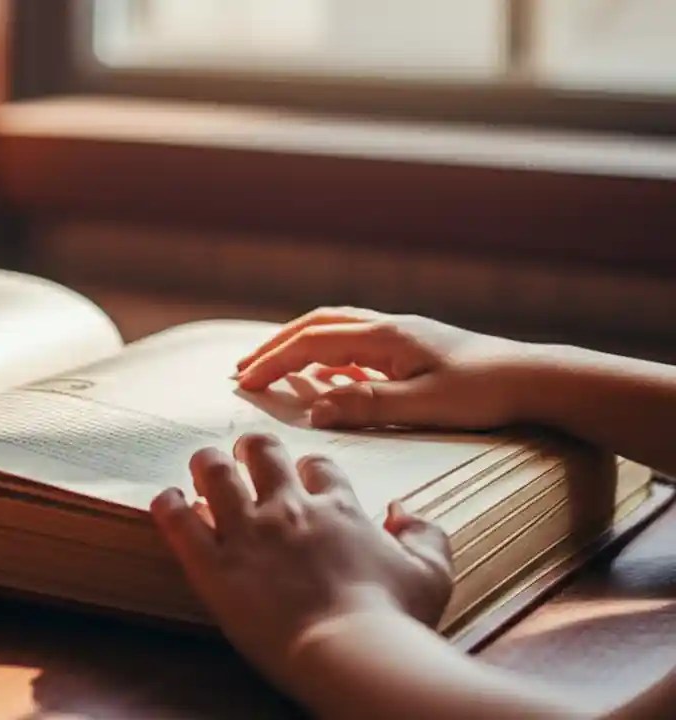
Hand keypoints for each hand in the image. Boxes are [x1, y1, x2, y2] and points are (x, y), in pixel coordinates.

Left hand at [151, 434, 452, 688]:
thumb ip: (425, 533)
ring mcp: (247, 533)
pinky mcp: (214, 565)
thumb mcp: (432, 573)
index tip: (303, 477)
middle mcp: (288, 510)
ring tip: (201, 468)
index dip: (308, 469)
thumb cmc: (396, 621)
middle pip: (260, 453)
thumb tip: (402, 511)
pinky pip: (178, 520)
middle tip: (242, 455)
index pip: (318, 467)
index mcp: (338, 509)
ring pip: (212, 472)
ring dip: (205, 465)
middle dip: (250, 449)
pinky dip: (168, 504)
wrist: (354, 655)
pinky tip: (168, 500)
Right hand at [235, 307, 543, 430]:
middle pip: (315, 325)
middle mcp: (387, 327)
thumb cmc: (482, 393)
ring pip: (334, 328)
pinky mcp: (412, 346)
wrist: (533, 377)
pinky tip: (326, 376)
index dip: (273, 362)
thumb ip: (365, 406)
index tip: (243, 383)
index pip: (311, 343)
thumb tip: (313, 409)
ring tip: (273, 365)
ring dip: (298, 344)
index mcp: (383, 337)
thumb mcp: (422, 406)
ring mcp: (400, 333)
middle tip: (243, 368)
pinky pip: (355, 342)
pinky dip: (327, 352)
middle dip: (275, 346)